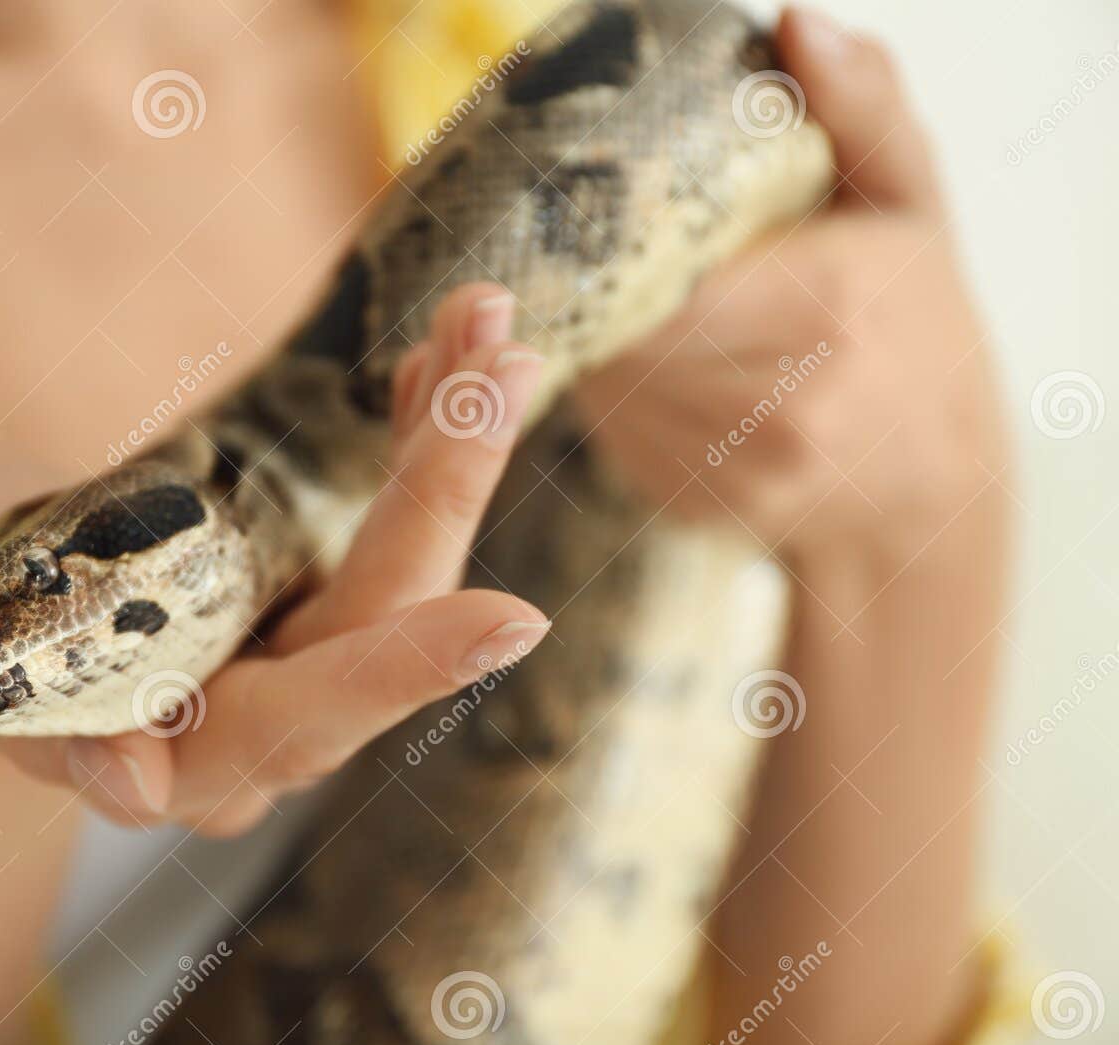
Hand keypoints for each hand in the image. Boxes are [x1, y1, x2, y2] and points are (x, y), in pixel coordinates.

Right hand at [0, 284, 550, 835]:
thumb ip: (50, 738)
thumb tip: (129, 778)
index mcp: (207, 756)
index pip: (319, 711)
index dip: (408, 667)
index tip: (508, 620)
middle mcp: (285, 716)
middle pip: (389, 606)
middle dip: (448, 479)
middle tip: (498, 361)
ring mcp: (309, 647)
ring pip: (409, 552)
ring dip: (452, 435)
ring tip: (484, 324)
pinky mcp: (321, 586)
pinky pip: (390, 514)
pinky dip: (413, 433)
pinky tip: (438, 360)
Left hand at [577, 7, 1006, 571]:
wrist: (934, 478)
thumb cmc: (911, 316)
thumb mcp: (906, 196)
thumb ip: (860, 106)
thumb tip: (796, 25)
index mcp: (827, 305)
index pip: (668, 281)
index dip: (615, 253)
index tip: (597, 223)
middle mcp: (785, 405)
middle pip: (625, 338)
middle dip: (604, 298)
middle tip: (599, 260)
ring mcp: (743, 472)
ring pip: (608, 391)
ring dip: (604, 350)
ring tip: (640, 315)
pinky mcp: (702, 509)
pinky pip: (619, 438)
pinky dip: (621, 403)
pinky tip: (662, 380)